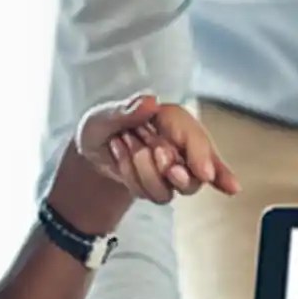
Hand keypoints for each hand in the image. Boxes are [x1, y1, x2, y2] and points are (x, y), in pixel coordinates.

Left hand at [77, 94, 241, 204]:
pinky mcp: (161, 187)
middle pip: (197, 174)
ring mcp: (174, 170)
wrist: (92, 150)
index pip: (197, 141)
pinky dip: (131, 179)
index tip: (205, 173)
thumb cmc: (104, 125)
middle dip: (177, 173)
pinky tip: (121, 157)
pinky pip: (151, 196)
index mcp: (177, 120)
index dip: (202, 156)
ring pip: (169, 189)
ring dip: (140, 170)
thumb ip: (127, 109)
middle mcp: (181, 146)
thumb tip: (149, 102)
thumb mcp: (105, 114)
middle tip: (157, 152)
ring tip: (123, 142)